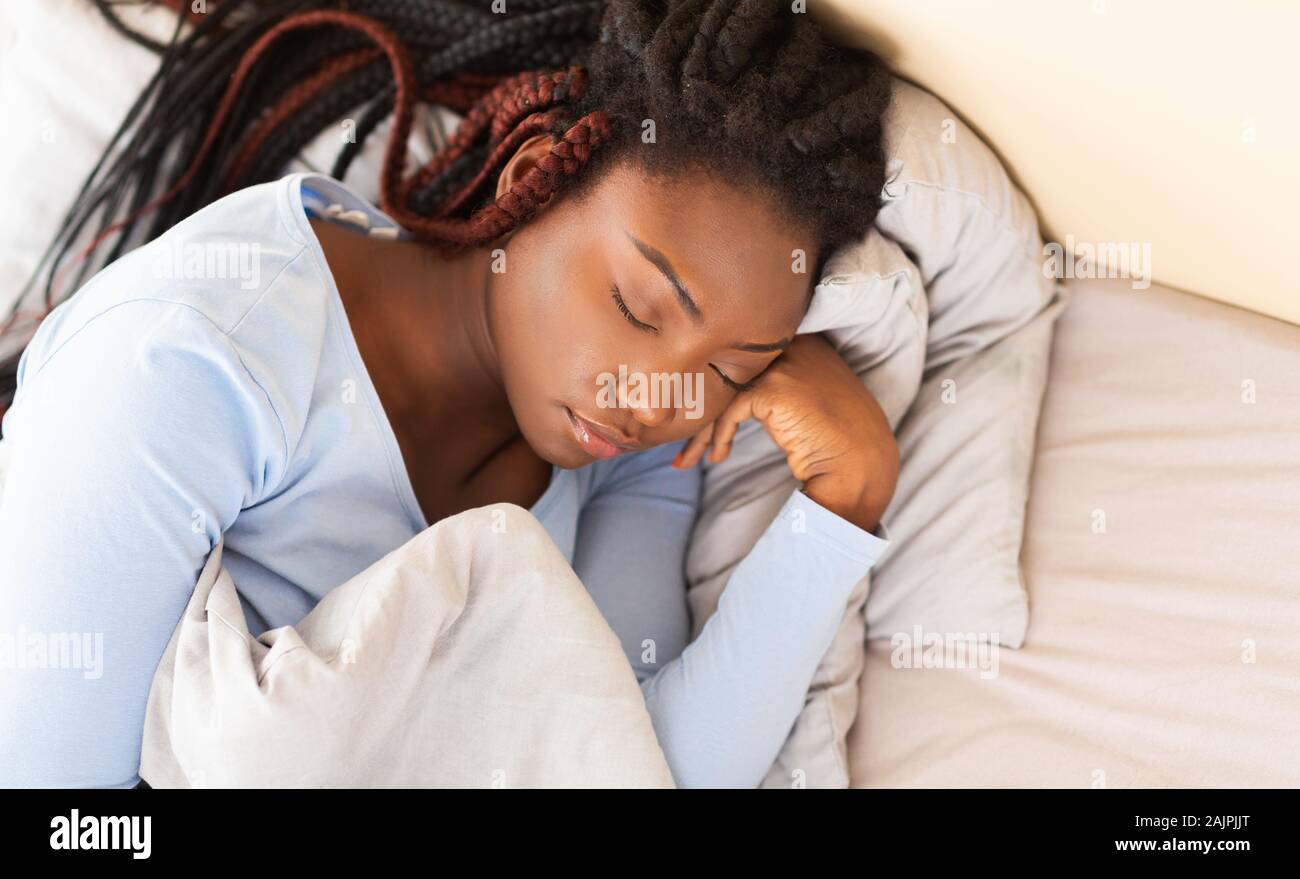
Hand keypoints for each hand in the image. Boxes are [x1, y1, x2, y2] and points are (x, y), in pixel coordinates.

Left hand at [673, 333, 898, 532]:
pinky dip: (720, 436)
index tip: (694, 417)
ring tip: (684, 461)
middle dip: (696, 410)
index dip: (712, 389)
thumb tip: (721, 396)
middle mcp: (793, 344)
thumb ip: (771, 384)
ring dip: (699, 430)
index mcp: (801, 341)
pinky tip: (718, 457)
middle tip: (679, 445)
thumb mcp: (803, 399)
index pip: (740, 358)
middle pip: (726, 372)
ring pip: (722, 391)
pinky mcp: (776, 388)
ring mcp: (785, 364)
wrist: (861, 467)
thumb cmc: (833, 439)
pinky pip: (730, 411)